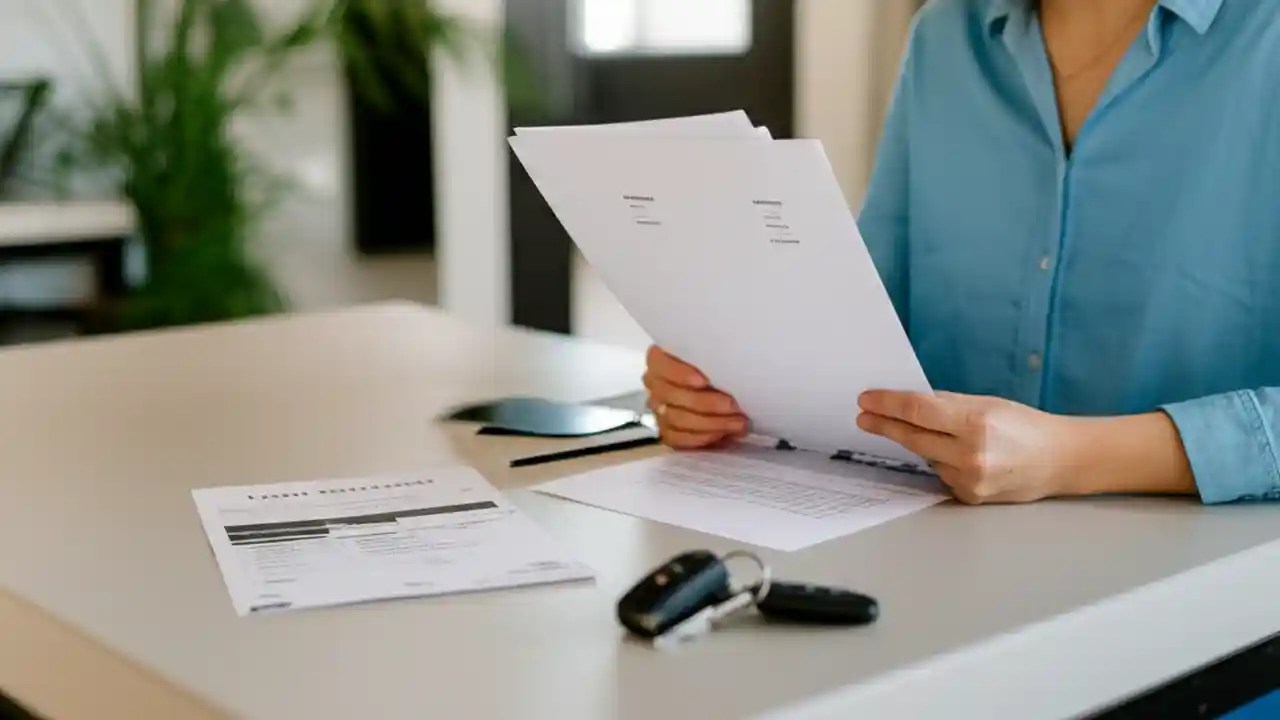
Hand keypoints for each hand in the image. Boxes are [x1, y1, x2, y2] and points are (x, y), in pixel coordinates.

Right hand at [643, 346, 749, 448]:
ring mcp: (658, 410)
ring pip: (677, 419)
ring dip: (711, 423)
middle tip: (733, 405)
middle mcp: (654, 384)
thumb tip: (730, 362)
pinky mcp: (667, 432)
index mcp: (659, 359)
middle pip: (671, 396)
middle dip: (706, 403)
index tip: (705, 381)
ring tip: (738, 422)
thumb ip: (713, 359)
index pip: (660, 365)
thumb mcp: (716, 357)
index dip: (680, 374)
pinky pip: (678, 439)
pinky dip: (702, 438)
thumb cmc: (719, 368)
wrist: (726, 390)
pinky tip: (723, 434)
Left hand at [856, 390, 1082, 503]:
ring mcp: (969, 479)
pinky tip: (961, 457)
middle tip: (864, 417)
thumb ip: (947, 405)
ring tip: (945, 436)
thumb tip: (906, 404)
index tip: (866, 400)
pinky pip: (941, 474)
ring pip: (927, 457)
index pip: (918, 410)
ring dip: (923, 444)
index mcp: (976, 423)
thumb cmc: (1024, 426)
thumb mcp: (987, 404)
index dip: (888, 404)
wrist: (1060, 460)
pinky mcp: (969, 497)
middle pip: (913, 437)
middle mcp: (971, 454)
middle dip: (885, 426)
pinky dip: (942, 462)